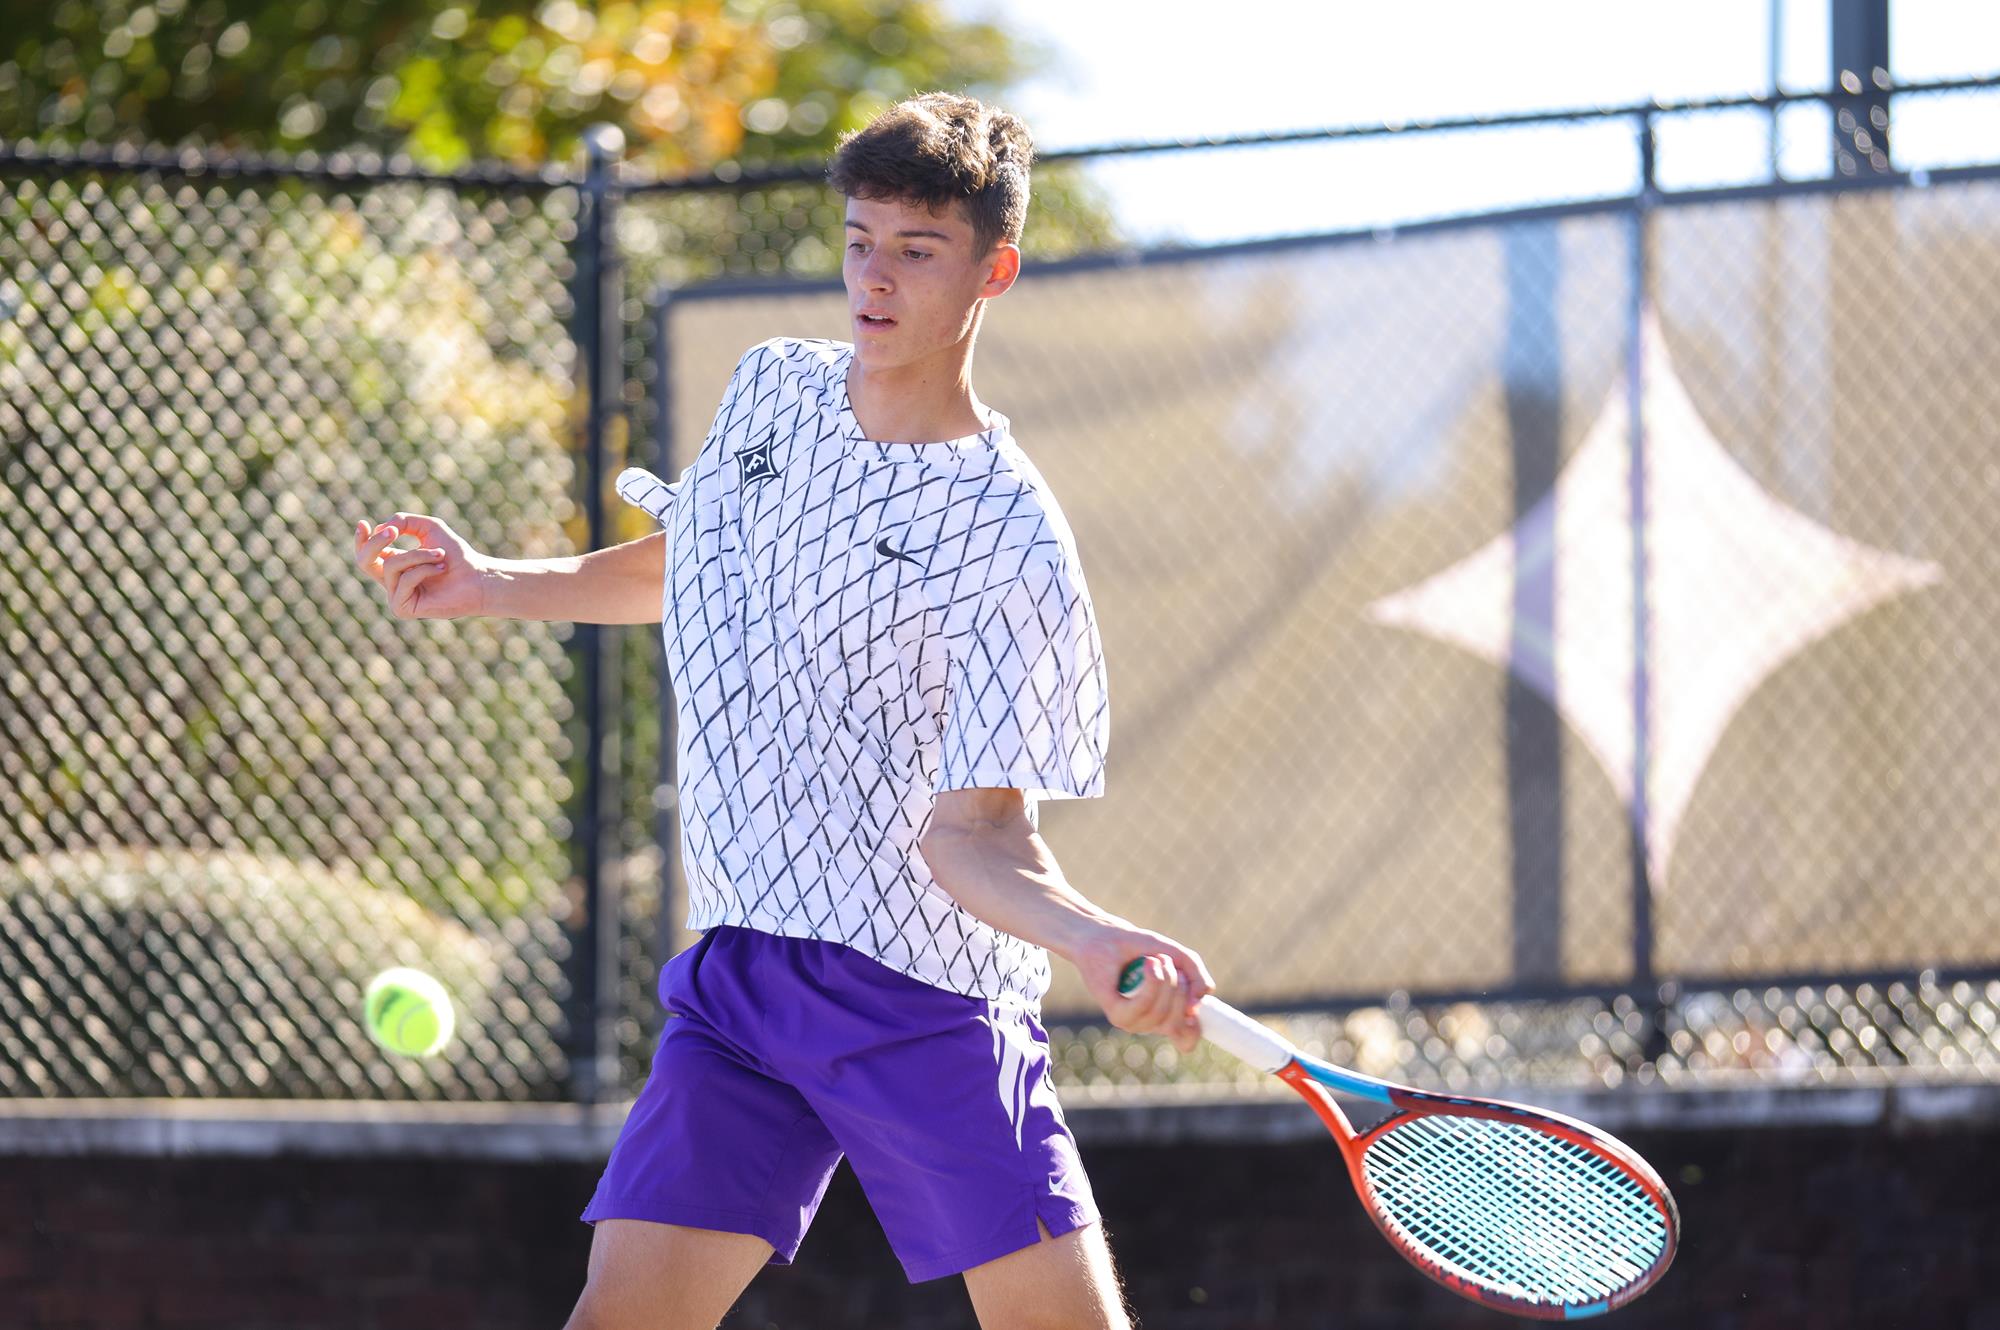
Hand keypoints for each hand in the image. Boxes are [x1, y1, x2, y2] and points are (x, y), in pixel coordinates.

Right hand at [354, 512, 489, 620]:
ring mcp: (396, 596)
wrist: (477, 577)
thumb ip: (404, 521)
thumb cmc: (456, 554)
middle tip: (393, 531)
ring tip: (440, 555)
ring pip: (391, 565)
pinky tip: (441, 570)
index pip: (367, 553)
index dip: (361, 539)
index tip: (363, 524)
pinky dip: (423, 570)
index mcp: (394, 564)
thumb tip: (381, 528)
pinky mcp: (402, 608)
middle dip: (375, 543)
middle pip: (364, 561)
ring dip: (418, 555)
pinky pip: (404, 580)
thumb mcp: (429, 528)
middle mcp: (392, 581)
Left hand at [1071, 925, 1214, 1054]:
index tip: (1194, 1006)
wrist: (1104, 936)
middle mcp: (1149, 1022)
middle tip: (1169, 963)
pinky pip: (1144, 1007)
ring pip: (1162, 1013)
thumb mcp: (1177, 956)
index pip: (1186, 1040)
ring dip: (1166, 980)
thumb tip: (1200, 1000)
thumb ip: (1197, 975)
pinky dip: (1152, 983)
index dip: (1195, 1029)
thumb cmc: (1138, 948)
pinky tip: (1148, 964)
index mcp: (1165, 1014)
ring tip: (1155, 959)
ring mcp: (1132, 1021)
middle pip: (1179, 1022)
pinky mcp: (1117, 1014)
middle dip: (1182, 988)